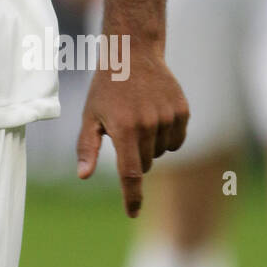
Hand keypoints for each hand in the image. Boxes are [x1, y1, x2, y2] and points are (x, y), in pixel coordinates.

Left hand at [76, 41, 188, 216]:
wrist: (132, 53)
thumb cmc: (106, 87)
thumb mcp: (90, 115)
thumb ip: (87, 147)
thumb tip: (83, 176)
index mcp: (124, 128)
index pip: (130, 173)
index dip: (132, 197)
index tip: (132, 214)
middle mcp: (148, 124)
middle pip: (145, 164)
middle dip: (134, 157)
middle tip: (124, 131)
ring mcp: (168, 117)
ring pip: (162, 153)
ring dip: (151, 145)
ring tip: (139, 117)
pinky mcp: (183, 111)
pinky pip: (177, 141)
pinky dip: (167, 136)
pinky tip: (155, 115)